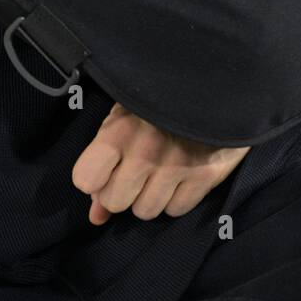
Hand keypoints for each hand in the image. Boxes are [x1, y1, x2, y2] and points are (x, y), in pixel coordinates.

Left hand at [73, 102, 250, 223]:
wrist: (213, 84)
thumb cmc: (157, 101)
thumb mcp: (122, 121)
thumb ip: (104, 167)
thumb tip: (95, 216)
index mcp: (119, 131)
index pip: (87, 179)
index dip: (94, 179)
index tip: (105, 169)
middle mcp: (145, 153)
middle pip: (115, 202)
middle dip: (121, 192)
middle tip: (134, 172)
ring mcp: (177, 166)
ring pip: (146, 211)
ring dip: (149, 197)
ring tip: (158, 171)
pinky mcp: (205, 176)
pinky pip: (176, 210)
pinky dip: (176, 198)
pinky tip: (178, 176)